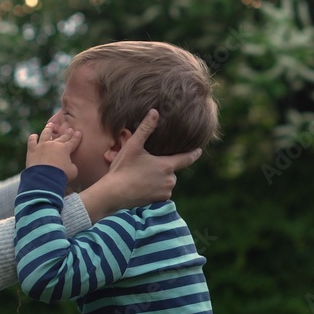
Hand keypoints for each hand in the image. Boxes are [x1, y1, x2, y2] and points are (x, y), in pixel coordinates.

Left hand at [26, 123, 81, 180]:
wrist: (45, 177)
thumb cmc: (61, 175)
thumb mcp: (73, 171)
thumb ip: (72, 165)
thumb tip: (69, 164)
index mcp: (65, 149)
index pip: (73, 142)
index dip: (76, 137)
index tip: (78, 133)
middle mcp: (54, 144)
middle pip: (62, 137)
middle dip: (67, 133)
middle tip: (70, 129)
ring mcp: (42, 145)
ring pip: (46, 134)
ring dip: (49, 129)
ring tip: (51, 125)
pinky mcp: (32, 150)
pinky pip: (32, 141)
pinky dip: (33, 137)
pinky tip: (34, 136)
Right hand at [79, 109, 201, 219]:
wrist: (113, 194)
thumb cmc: (122, 169)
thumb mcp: (133, 146)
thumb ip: (146, 129)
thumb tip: (155, 112)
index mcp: (166, 165)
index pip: (186, 158)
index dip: (194, 153)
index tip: (199, 150)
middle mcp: (170, 180)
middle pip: (171, 170)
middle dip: (162, 167)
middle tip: (145, 166)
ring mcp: (165, 192)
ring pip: (167, 181)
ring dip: (159, 178)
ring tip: (141, 176)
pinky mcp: (159, 201)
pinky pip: (162, 192)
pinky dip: (155, 188)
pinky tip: (142, 186)